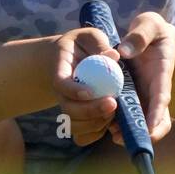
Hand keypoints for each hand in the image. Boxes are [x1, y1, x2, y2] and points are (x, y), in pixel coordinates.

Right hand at [49, 26, 122, 146]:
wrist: (70, 60)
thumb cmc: (82, 45)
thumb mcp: (89, 36)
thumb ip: (99, 43)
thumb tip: (113, 56)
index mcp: (60, 71)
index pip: (61, 84)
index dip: (74, 90)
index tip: (91, 91)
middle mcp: (61, 94)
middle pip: (68, 109)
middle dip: (91, 110)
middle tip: (113, 103)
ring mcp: (68, 108)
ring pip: (75, 126)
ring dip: (96, 122)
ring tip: (114, 109)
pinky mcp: (77, 120)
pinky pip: (82, 136)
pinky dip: (96, 133)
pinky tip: (110, 121)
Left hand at [104, 11, 174, 145]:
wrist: (157, 40)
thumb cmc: (154, 31)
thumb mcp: (150, 24)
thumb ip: (141, 34)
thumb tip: (125, 52)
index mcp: (161, 74)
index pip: (162, 97)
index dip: (156, 114)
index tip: (149, 128)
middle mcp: (155, 91)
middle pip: (157, 120)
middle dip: (143, 132)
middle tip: (122, 137)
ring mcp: (145, 97)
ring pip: (142, 121)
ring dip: (129, 130)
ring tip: (111, 133)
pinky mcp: (134, 98)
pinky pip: (129, 115)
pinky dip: (119, 122)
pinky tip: (105, 124)